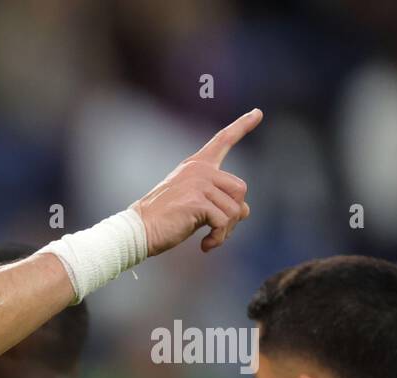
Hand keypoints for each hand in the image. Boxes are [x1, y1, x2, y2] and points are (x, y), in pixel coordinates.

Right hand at [132, 108, 260, 255]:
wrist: (138, 231)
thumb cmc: (163, 220)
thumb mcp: (194, 205)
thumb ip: (218, 201)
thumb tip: (246, 211)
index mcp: (196, 165)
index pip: (223, 140)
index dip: (242, 126)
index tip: (258, 112)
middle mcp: (199, 170)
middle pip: (240, 189)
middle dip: (234, 213)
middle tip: (219, 230)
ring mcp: (199, 184)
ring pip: (235, 208)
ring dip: (226, 230)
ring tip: (210, 239)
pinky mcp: (197, 201)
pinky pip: (223, 221)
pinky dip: (218, 238)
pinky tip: (205, 246)